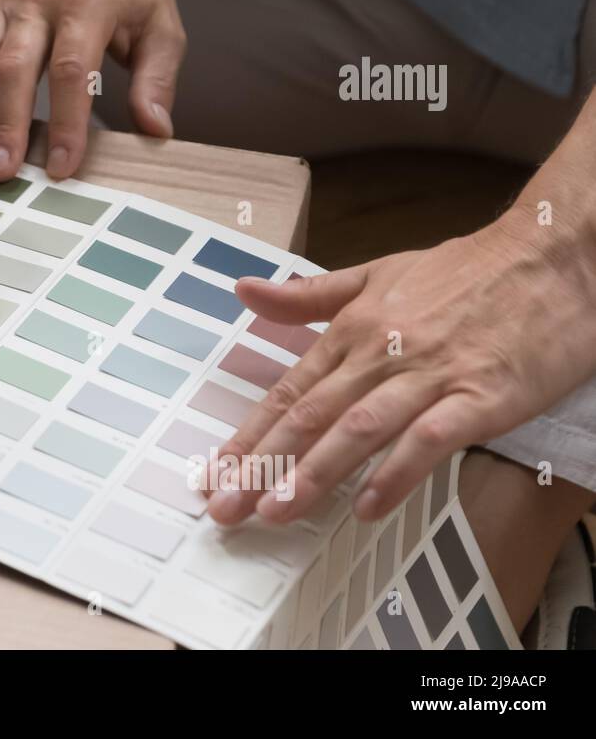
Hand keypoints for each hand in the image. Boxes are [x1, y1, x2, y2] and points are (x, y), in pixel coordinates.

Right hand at [0, 0, 183, 180]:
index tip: (62, 167)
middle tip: (2, 172)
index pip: (72, 70)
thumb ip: (158, 78)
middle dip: (7, 124)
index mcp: (87, 4)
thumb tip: (155, 131)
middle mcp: (39, 3)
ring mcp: (6, 6)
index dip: (66, 121)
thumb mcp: (161, 23)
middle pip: (15, 68)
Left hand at [205, 219, 595, 524]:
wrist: (552, 256)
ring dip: (314, 473)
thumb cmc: (466, 272)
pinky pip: (429, 439)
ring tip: (277, 511)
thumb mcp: (377, 274)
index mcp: (353, 329)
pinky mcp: (479, 395)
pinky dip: (395, 474)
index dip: (250, 436)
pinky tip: (367, 508)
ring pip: (359, 428)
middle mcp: (380, 352)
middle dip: (263, 465)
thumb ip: (310, 296)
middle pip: (311, 415)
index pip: (289, 391)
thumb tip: (245, 291)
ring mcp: (430, 374)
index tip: (216, 474)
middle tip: (228, 508)